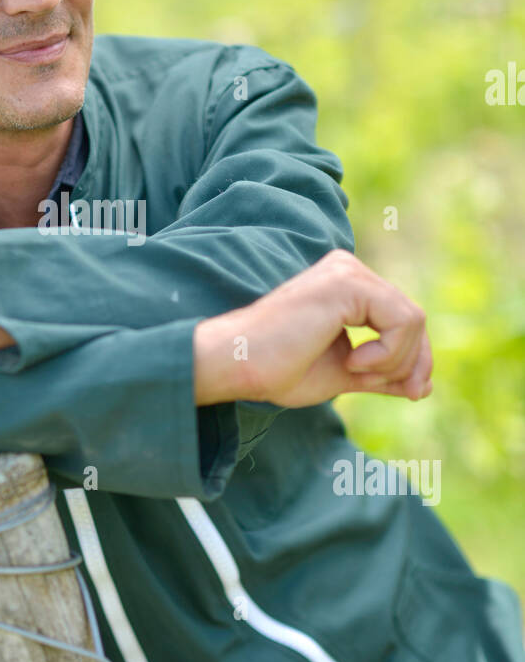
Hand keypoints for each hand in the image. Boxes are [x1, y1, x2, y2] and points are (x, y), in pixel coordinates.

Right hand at [194, 249, 432, 408]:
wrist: (238, 365)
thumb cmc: (278, 369)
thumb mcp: (343, 374)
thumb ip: (382, 373)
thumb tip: (423, 386)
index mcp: (346, 287)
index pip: (403, 318)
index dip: (416, 357)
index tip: (413, 391)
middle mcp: (349, 270)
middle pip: (414, 318)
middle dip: (414, 362)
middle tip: (403, 391)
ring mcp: (348, 271)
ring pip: (413, 320)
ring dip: (396, 360)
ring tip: (357, 371)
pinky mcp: (347, 282)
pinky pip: (401, 321)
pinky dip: (387, 352)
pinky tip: (353, 361)